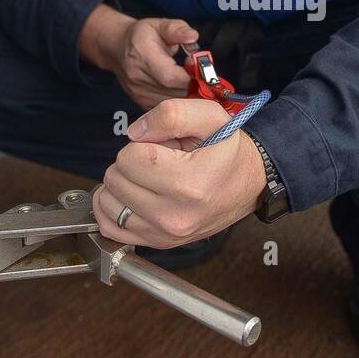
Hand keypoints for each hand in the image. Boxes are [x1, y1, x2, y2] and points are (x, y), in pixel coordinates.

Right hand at [81, 6, 198, 109]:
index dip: (190, 76)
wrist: (118, 48)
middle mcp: (137, 77)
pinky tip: (181, 89)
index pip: (170, 76)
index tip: (200, 68)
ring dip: (187, 94)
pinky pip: (166, 108)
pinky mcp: (141, 103)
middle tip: (199, 74)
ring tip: (190, 79)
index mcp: (142, 55)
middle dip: (193, 85)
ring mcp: (138, 93)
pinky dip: (178, 102)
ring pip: (172, 103)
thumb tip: (192, 37)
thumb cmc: (142, 35)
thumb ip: (178, 29)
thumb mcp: (160, 24)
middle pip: (173, 92)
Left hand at [92, 98, 267, 248]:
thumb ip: (170, 114)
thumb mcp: (209, 116)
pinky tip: (133, 196)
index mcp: (187, 184)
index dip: (142, 144)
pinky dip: (114, 209)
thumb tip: (134, 133)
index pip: (129, 157)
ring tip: (152, 180)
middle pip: (116, 179)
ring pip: (107, 202)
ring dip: (123, 184)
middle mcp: (174, 215)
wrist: (250, 183)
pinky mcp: (158, 243)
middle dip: (132, 163)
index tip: (165, 147)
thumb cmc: (229, 150)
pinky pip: (110, 227)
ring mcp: (165, 234)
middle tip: (161, 163)